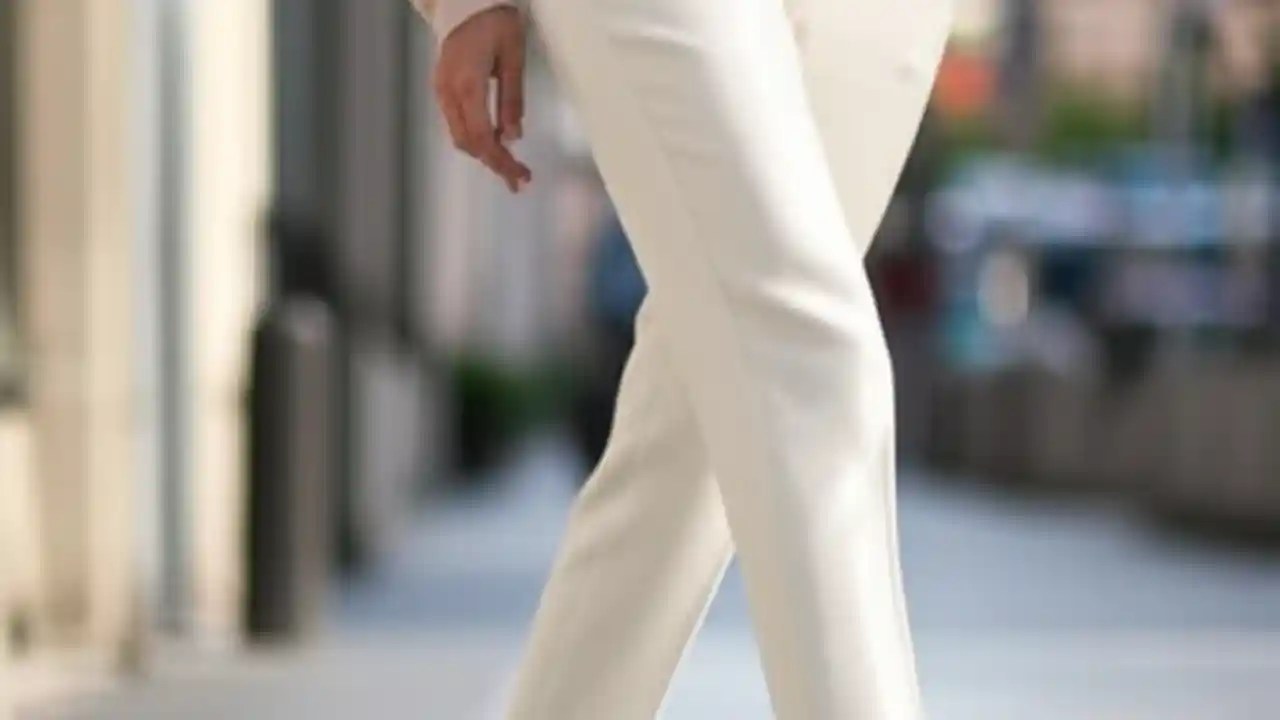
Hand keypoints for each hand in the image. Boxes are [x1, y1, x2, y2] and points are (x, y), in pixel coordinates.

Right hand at [433, 6, 532, 192]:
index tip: (521, 177)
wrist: (467, 1)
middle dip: (494, 164)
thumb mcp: (513, 58)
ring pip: (460, 136)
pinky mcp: (442, 88)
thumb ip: (512, 99)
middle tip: (519, 179)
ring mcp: (441, 91)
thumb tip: (513, 137)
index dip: (501, 161)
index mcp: (467, 85)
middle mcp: (448, 92)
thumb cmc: (496, 23)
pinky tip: (495, 142)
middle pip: (468, 142)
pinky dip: (475, 138)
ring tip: (510, 166)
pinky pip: (457, 123)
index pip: (481, 137)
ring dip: (484, 153)